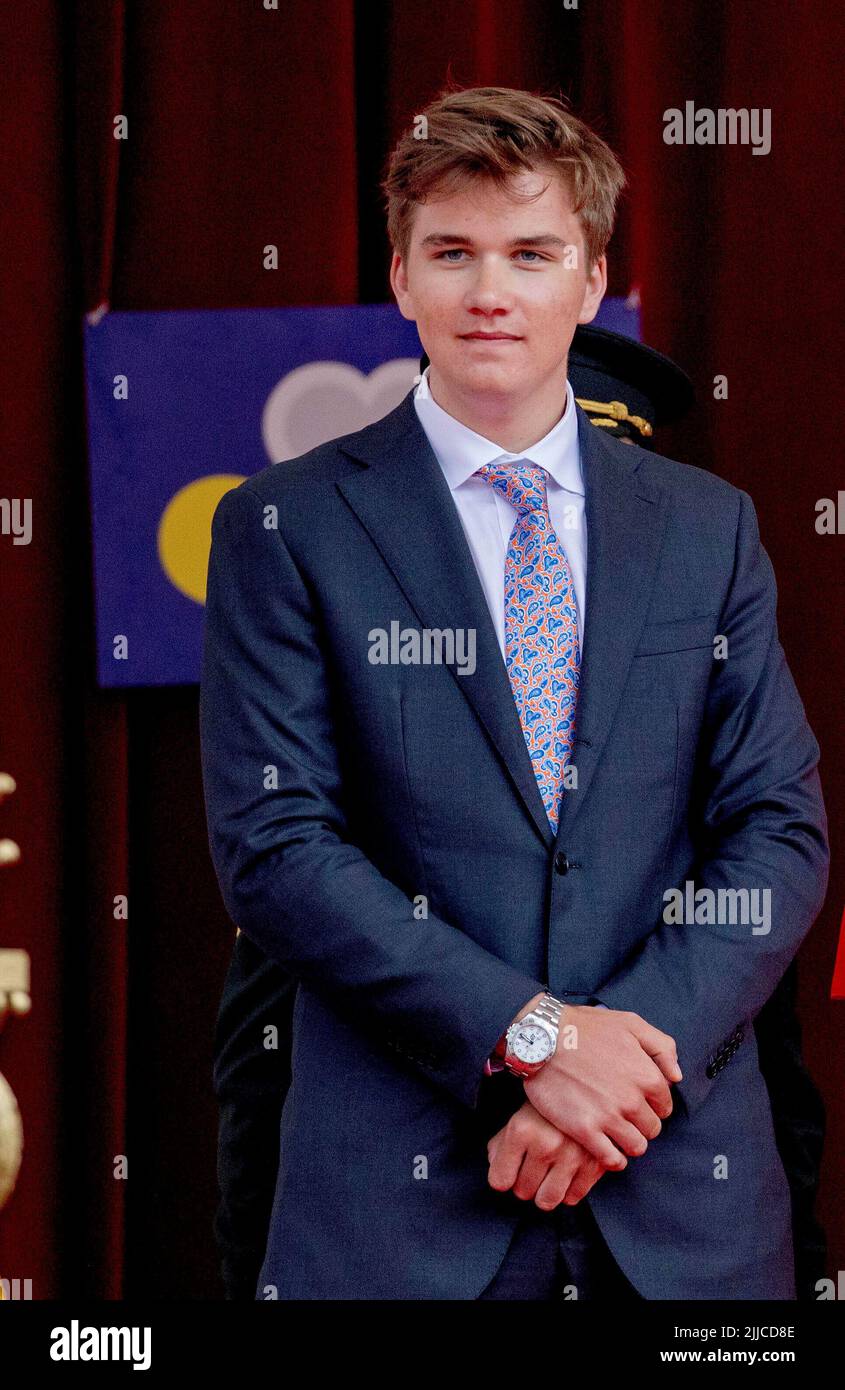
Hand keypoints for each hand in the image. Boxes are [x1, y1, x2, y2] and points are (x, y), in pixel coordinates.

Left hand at [487, 1099, 606, 1208]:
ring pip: (547, 1200)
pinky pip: (572, 1198)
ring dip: (545, 1192)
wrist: (589, 1083)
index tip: (509, 1172)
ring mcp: (571, 1156)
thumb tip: (498, 1175)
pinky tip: (567, 1173)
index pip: (500, 1181)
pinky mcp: (594, 1165)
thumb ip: (501, 1145)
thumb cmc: (547, 1105)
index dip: (503, 1178)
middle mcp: (545, 1144)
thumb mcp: (518, 1117)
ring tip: (548, 1175)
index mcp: (521, 1130)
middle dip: (525, 1183)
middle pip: (523, 1192)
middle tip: (532, 1167)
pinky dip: (568, 1191)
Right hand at [523, 1004, 681, 1169]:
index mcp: (646, 1076)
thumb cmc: (585, 1027)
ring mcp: (607, 1117)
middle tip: (625, 1115)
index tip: (639, 1100)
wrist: (541, 1037)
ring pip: (636, 1147)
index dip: (653, 1104)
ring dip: (629, 1141)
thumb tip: (676, 1076)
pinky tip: (606, 1149)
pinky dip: (613, 1159)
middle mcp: (631, 1100)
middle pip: (652, 1128)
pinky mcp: (584, 1130)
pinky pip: (611, 1159)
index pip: (664, 1105)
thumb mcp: (629, 1023)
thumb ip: (661, 1047)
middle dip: (642, 1123)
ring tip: (616, 1132)